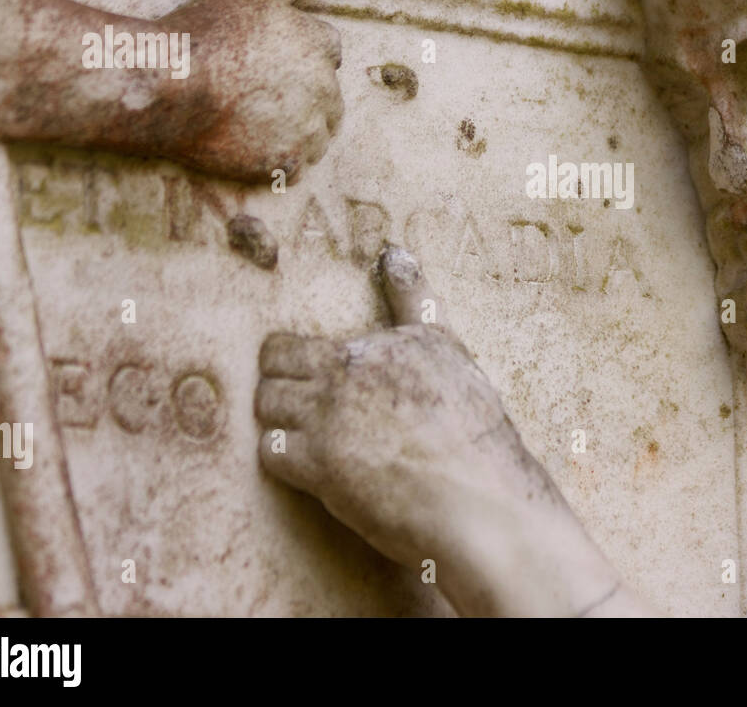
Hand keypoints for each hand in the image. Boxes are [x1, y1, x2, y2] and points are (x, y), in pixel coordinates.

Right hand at [156, 0, 343, 182]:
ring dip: (295, 129)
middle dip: (299, 92)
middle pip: (325, 94)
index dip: (294, 51)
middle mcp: (323, 88)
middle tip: (248, 89)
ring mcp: (305, 129)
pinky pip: (292, 168)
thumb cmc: (206, 33)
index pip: (327, 48)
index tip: (261, 55)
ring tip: (248, 120)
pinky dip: (275, 161)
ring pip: (316, 133)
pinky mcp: (284, 163)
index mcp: (320, 45)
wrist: (167, 85)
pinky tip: (244, 147)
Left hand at [254, 247, 555, 570]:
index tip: (296, 370)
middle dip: (279, 386)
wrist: (478, 494)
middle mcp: (347, 376)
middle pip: (271, 370)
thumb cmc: (473, 427)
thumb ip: (414, 301)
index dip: (285, 358)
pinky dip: (284, 460)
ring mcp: (330, 421)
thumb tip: (394, 253)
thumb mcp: (447, 350)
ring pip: (268, 408)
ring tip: (307, 436)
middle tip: (301, 405)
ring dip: (280, 422)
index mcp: (374, 347)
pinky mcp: (322, 466)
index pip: (288, 343)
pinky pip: (271, 453)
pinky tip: (311, 466)